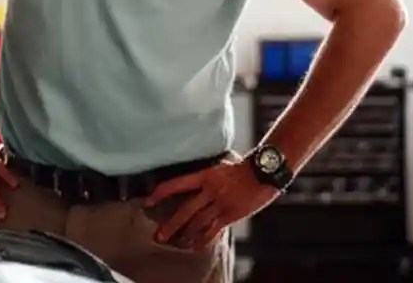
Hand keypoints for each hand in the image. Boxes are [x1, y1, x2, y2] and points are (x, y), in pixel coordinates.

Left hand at [145, 156, 279, 250]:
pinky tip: (195, 246)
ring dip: (186, 233)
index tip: (148, 202)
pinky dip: (204, 239)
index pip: (176, 184)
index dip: (160, 193)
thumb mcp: (219, 166)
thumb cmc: (243, 167)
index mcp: (204, 175)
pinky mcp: (231, 214)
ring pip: (198, 222)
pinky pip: (214, 229)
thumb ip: (206, 176)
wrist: (264, 172)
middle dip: (171, 224)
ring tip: (176, 242)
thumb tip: (194, 183)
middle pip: (185, 210)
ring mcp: (221, 203)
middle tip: (159, 235)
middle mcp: (210, 190)